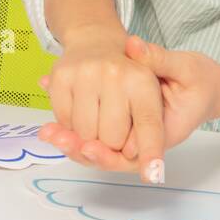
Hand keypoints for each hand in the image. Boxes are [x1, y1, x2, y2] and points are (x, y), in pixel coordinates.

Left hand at [39, 35, 219, 178]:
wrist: (204, 89)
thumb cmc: (199, 80)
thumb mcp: (185, 66)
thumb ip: (158, 59)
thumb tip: (133, 46)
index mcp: (165, 131)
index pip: (135, 152)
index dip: (109, 153)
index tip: (88, 149)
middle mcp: (146, 141)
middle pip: (110, 157)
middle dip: (84, 150)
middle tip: (58, 138)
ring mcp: (132, 138)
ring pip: (99, 150)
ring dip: (73, 144)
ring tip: (49, 133)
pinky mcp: (121, 130)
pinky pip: (95, 138)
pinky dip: (73, 132)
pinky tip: (52, 126)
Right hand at [41, 28, 164, 165]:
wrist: (95, 42)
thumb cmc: (132, 72)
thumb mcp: (159, 82)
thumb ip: (154, 124)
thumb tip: (151, 161)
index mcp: (143, 80)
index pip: (148, 126)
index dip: (150, 153)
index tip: (152, 177)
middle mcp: (114, 74)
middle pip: (112, 139)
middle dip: (115, 144)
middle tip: (119, 129)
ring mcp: (85, 74)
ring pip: (84, 136)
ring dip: (89, 137)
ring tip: (100, 116)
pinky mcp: (61, 76)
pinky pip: (63, 122)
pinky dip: (70, 126)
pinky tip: (81, 111)